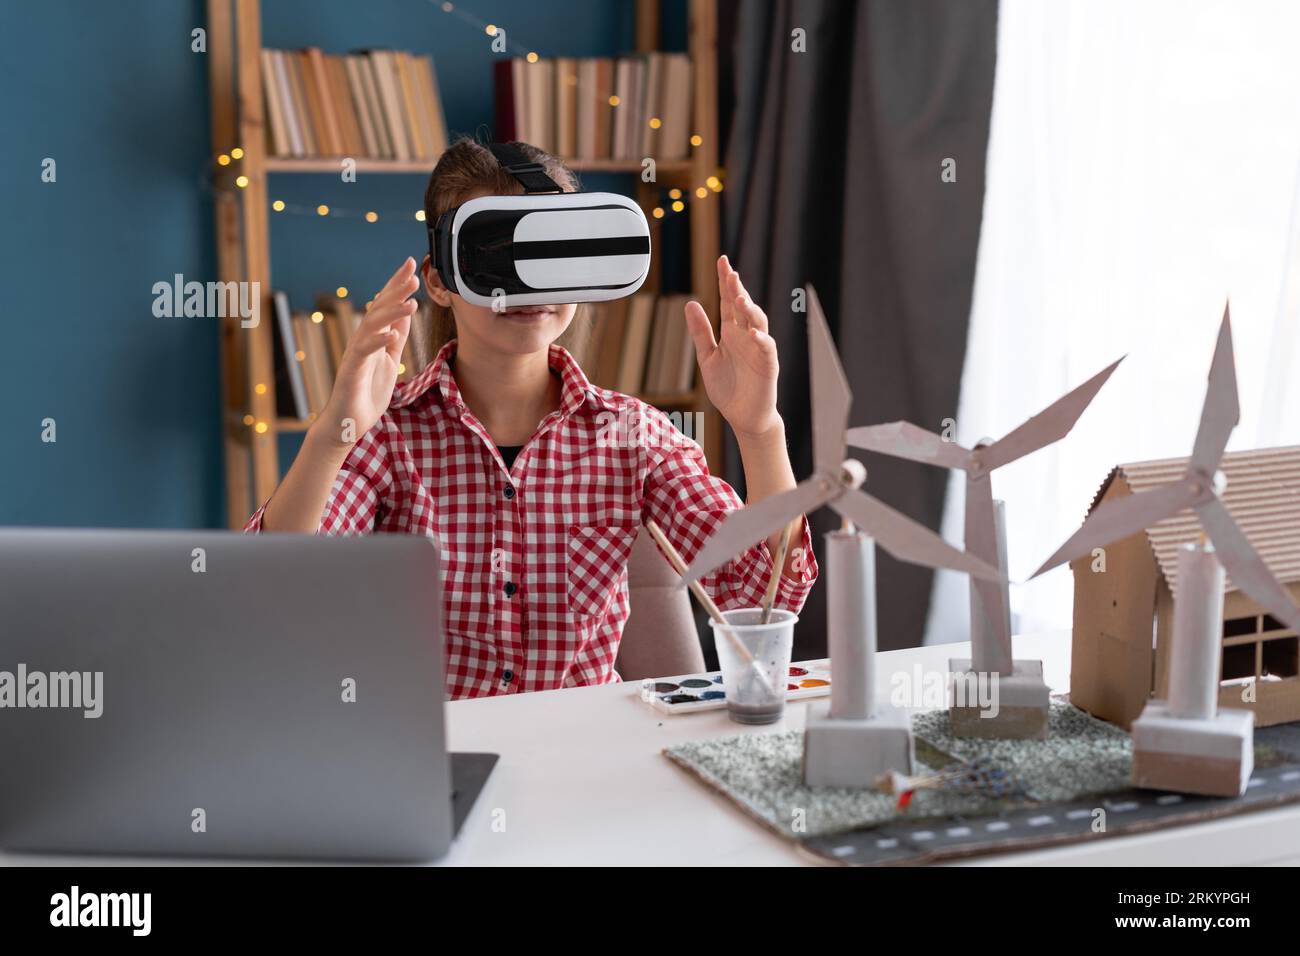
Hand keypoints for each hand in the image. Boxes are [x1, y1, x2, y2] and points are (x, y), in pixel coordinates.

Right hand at [313, 257, 418, 447]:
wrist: (348, 423)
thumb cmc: (367, 392)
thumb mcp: (389, 360)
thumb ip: (396, 337)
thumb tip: (405, 313)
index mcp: (374, 337)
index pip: (386, 305)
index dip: (397, 285)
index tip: (412, 265)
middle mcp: (363, 341)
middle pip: (378, 309)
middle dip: (395, 290)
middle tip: (413, 273)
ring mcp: (356, 355)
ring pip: (371, 327)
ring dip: (390, 313)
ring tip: (410, 302)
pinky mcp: (351, 372)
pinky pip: (363, 353)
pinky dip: (377, 342)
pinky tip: (390, 334)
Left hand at [685, 256, 782, 440]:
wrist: (744, 416)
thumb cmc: (729, 387)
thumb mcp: (707, 357)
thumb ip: (701, 332)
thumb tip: (690, 303)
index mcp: (732, 332)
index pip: (728, 301)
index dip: (725, 281)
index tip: (722, 260)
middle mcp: (747, 336)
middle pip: (743, 307)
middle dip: (737, 289)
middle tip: (730, 272)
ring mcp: (759, 349)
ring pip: (758, 323)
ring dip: (750, 310)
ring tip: (739, 298)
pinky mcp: (768, 366)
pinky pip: (767, 350)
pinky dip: (762, 341)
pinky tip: (754, 334)